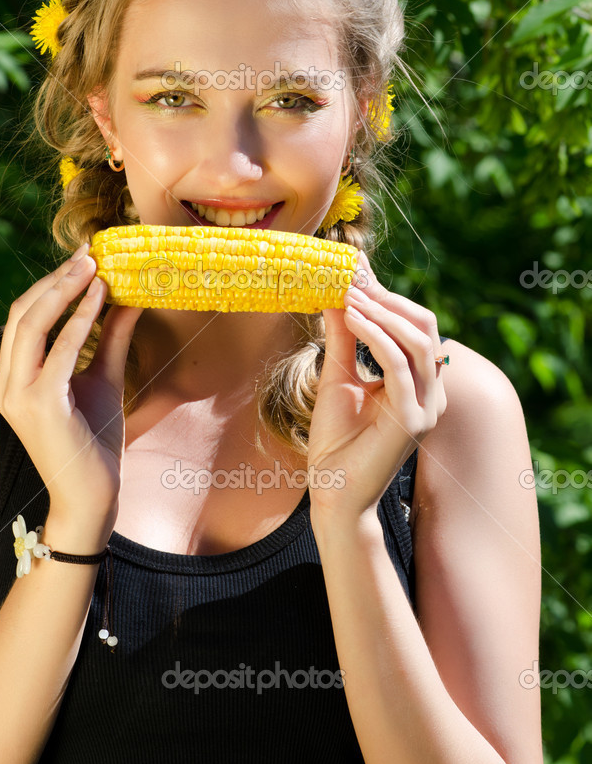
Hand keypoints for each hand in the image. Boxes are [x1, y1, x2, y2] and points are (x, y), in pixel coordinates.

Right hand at [0, 244, 142, 527]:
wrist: (93, 495)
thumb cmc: (95, 441)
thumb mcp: (102, 378)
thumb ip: (110, 338)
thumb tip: (129, 298)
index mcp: (12, 377)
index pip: (23, 316)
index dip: (51, 282)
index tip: (84, 256)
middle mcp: (5, 383)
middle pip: (22, 312)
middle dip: (56, 277)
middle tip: (90, 252)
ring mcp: (17, 395)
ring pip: (31, 323)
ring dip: (63, 289)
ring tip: (94, 266)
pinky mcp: (39, 405)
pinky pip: (58, 350)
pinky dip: (79, 319)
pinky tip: (101, 297)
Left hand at [307, 250, 446, 519]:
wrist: (332, 493)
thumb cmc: (335, 441)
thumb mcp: (338, 377)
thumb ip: (343, 338)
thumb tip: (336, 294)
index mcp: (417, 382)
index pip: (413, 325)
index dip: (386, 296)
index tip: (355, 270)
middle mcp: (430, 392)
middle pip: (424, 325)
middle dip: (388, 297)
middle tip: (352, 276)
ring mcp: (427, 406)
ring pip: (416, 340)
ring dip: (380, 312)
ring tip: (348, 294)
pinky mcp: (413, 420)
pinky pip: (398, 364)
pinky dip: (375, 335)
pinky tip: (351, 319)